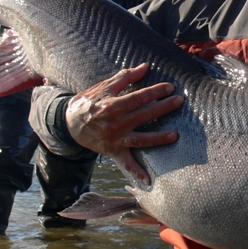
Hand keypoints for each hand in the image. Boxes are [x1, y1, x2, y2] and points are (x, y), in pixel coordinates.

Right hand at [65, 63, 184, 183]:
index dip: (156, 91)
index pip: (139, 97)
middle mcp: (115, 124)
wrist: (68, 124)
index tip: (170, 87)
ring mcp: (115, 139)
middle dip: (163, 107)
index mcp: (112, 106)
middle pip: (144, 115)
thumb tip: (144, 67)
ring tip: (175, 134)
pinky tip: (149, 180)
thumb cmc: (88, 102)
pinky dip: (137, 173)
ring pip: (141, 139)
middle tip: (179, 101)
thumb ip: (125, 77)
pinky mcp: (113, 151)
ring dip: (159, 138)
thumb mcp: (103, 87)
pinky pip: (126, 163)